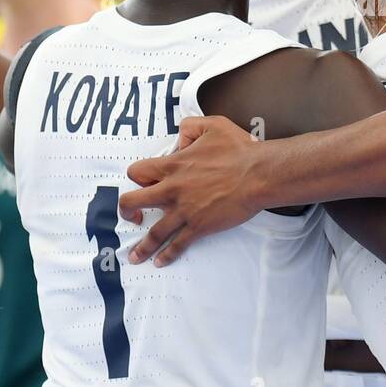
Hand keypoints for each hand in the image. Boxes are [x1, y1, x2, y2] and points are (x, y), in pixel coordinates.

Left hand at [119, 116, 264, 266]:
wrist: (259, 175)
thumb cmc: (239, 149)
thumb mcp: (212, 125)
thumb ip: (189, 127)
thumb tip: (180, 139)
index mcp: (173, 165)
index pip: (137, 172)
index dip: (137, 177)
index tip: (143, 183)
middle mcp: (172, 190)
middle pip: (133, 202)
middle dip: (127, 210)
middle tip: (131, 216)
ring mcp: (184, 211)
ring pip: (153, 232)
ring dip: (142, 246)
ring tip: (135, 257)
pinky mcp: (199, 226)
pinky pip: (178, 244)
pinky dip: (168, 255)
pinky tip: (161, 261)